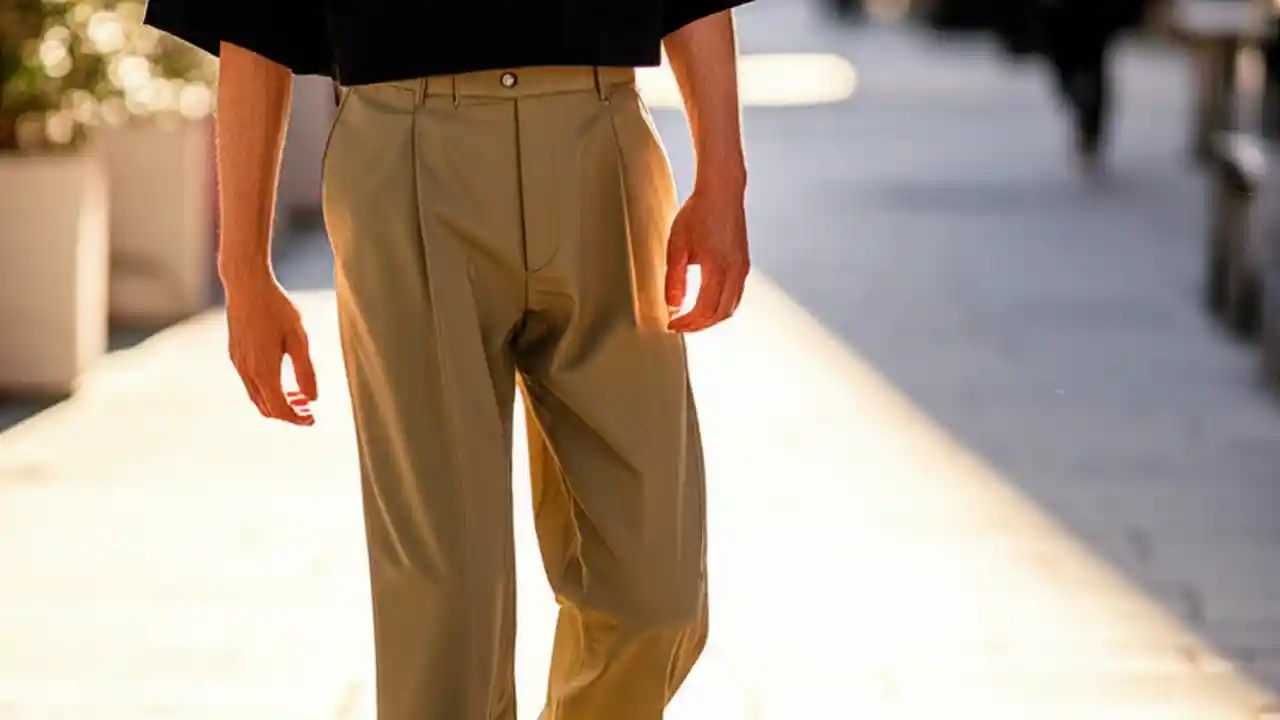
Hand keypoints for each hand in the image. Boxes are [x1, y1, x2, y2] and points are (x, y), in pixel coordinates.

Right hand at [225, 275, 317, 425]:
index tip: (312, 418)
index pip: (279, 409)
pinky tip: (281, 378)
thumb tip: (312, 399)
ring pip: (256, 396)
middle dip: (288, 413)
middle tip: (308, 410)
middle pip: (266, 408)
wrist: (246, 285)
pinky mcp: (234, 354)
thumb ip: (305, 371)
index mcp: (264, 371)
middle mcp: (247, 371)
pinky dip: (266, 389)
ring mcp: (238, 363)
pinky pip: (249, 383)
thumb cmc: (276, 308)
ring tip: (298, 396)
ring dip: (276, 401)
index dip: (297, 419)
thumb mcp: (298, 339)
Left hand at [665, 187, 749, 332]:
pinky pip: (735, 296)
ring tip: (690, 319)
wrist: (722, 192)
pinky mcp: (744, 264)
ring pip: (730, 308)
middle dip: (698, 325)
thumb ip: (675, 278)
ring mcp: (742, 269)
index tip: (671, 325)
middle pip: (719, 314)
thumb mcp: (677, 246)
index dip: (687, 323)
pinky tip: (705, 304)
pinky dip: (721, 307)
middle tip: (678, 326)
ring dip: (710, 319)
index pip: (703, 309)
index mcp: (717, 268)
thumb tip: (672, 306)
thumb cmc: (697, 214)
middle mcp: (734, 271)